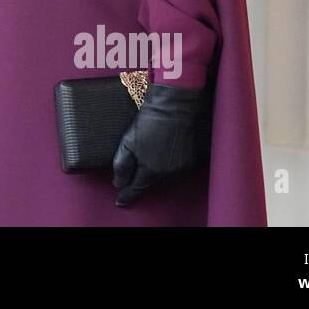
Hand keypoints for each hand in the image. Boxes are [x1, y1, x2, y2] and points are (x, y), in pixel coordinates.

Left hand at [112, 82, 208, 206]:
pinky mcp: (189, 160)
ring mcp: (180, 167)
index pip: (137, 189)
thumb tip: (118, 183)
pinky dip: (165, 167)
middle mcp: (168, 173)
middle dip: (139, 182)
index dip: (127, 196)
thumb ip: (122, 165)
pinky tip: (159, 156)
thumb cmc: (148, 121)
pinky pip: (173, 170)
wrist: (174, 106)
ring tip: (145, 164)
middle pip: (150, 183)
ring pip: (162, 177)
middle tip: (129, 180)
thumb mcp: (127, 142)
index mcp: (151, 170)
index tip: (120, 202)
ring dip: (153, 174)